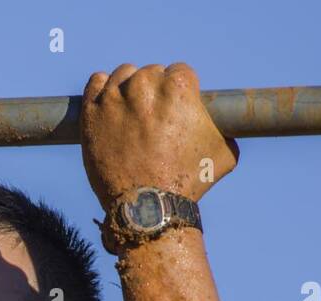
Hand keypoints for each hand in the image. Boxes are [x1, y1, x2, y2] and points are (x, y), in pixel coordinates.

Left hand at [80, 63, 237, 209]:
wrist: (147, 207)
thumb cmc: (187, 183)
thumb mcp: (223, 153)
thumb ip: (226, 129)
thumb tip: (229, 124)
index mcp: (178, 86)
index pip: (180, 72)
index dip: (181, 92)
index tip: (177, 109)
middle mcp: (145, 84)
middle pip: (152, 73)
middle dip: (156, 92)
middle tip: (155, 120)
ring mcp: (115, 97)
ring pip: (124, 75)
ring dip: (129, 88)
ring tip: (133, 115)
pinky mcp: (92, 111)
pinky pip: (97, 82)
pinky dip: (103, 91)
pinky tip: (111, 106)